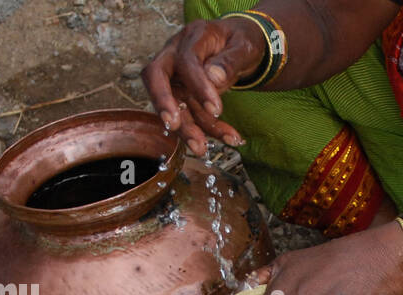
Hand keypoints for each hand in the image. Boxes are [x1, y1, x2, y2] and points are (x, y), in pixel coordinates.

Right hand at [141, 19, 262, 152]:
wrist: (240, 46)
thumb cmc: (241, 42)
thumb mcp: (245, 47)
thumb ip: (231, 61)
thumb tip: (214, 77)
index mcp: (194, 36)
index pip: (185, 59)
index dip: (197, 84)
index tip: (215, 109)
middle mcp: (176, 54)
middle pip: (156, 77)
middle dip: (164, 103)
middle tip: (174, 126)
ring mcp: (176, 75)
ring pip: (172, 102)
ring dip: (187, 128)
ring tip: (202, 149)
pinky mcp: (182, 93)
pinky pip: (189, 113)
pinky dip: (207, 129)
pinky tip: (227, 138)